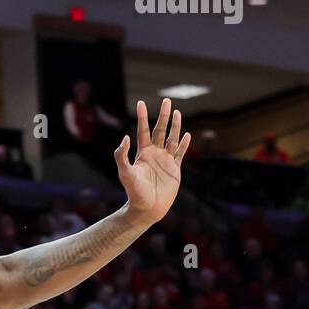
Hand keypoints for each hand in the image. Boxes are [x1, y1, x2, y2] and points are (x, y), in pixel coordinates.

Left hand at [114, 98, 190, 224]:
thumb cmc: (134, 191)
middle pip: (160, 130)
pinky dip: (183, 144)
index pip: (143, 130)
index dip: (142, 117)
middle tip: (167, 100)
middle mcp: (154, 154)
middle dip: (163, 116)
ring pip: (172, 139)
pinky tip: (186, 134)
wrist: (147, 208)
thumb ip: (122, 155)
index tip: (141, 103)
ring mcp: (165, 160)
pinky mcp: (175, 169)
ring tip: (177, 112)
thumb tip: (125, 137)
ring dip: (175, 126)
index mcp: (142, 153)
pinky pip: (180, 153)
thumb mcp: (125, 172)